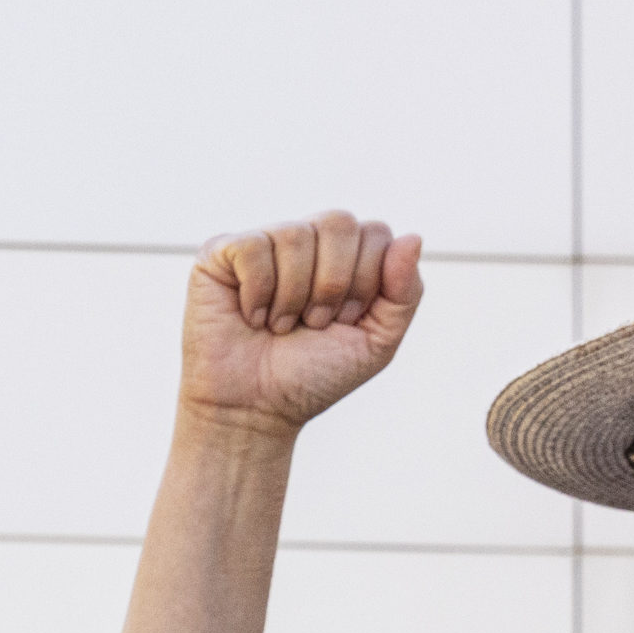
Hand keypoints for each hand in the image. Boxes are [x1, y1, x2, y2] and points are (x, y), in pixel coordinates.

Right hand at [180, 214, 424, 434]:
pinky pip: (253, 248)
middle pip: (339, 222)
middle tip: (313, 323)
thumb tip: (413, 237)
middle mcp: (305, 241)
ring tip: (279, 326)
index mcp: (344, 255)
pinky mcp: (220, 254)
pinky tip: (251, 317)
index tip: (343, 321)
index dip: (365, 281)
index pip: (374, 233)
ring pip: (295, 234)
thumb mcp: (377, 341)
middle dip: (332, 283)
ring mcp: (263, 243)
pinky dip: (258, 292)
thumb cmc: (313, 376)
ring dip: (293, 296)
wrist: (255, 410)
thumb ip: (405, 292)